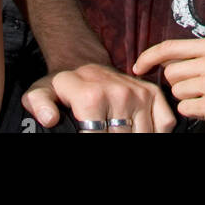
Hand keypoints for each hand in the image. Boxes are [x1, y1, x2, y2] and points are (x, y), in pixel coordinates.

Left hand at [21, 62, 175, 133]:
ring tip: (119, 133)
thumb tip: (49, 119)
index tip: (90, 138)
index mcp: (91, 96)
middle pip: (123, 139)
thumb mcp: (40, 92)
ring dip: (135, 139)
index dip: (93, 142)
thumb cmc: (62, 85)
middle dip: (113, 142)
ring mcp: (138, 93)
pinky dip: (156, 132)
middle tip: (106, 135)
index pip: (98, 137)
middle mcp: (119, 93)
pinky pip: (165, 124)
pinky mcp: (152, 92)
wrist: (83, 61)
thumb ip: (39, 105)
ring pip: (145, 135)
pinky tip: (138, 130)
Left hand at [133, 37, 204, 132]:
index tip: (138, 65)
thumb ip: (200, 56)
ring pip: (177, 91)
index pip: (172, 46)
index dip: (150, 56)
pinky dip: (194, 112)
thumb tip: (164, 59)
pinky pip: (185, 108)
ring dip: (187, 99)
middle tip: (198, 89)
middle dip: (178, 83)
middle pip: (171, 71)